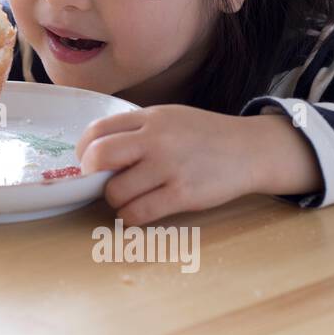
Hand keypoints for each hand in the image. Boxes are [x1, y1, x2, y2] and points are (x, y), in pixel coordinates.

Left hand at [76, 105, 260, 224]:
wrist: (250, 150)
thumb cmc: (204, 136)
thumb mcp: (168, 118)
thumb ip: (135, 130)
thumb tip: (96, 152)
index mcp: (149, 118)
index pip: (96, 130)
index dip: (83, 151)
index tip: (86, 163)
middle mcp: (156, 139)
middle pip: (98, 157)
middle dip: (91, 176)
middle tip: (100, 183)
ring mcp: (169, 167)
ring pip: (115, 191)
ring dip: (113, 201)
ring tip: (125, 199)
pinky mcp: (182, 194)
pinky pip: (138, 212)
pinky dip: (129, 217)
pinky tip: (135, 213)